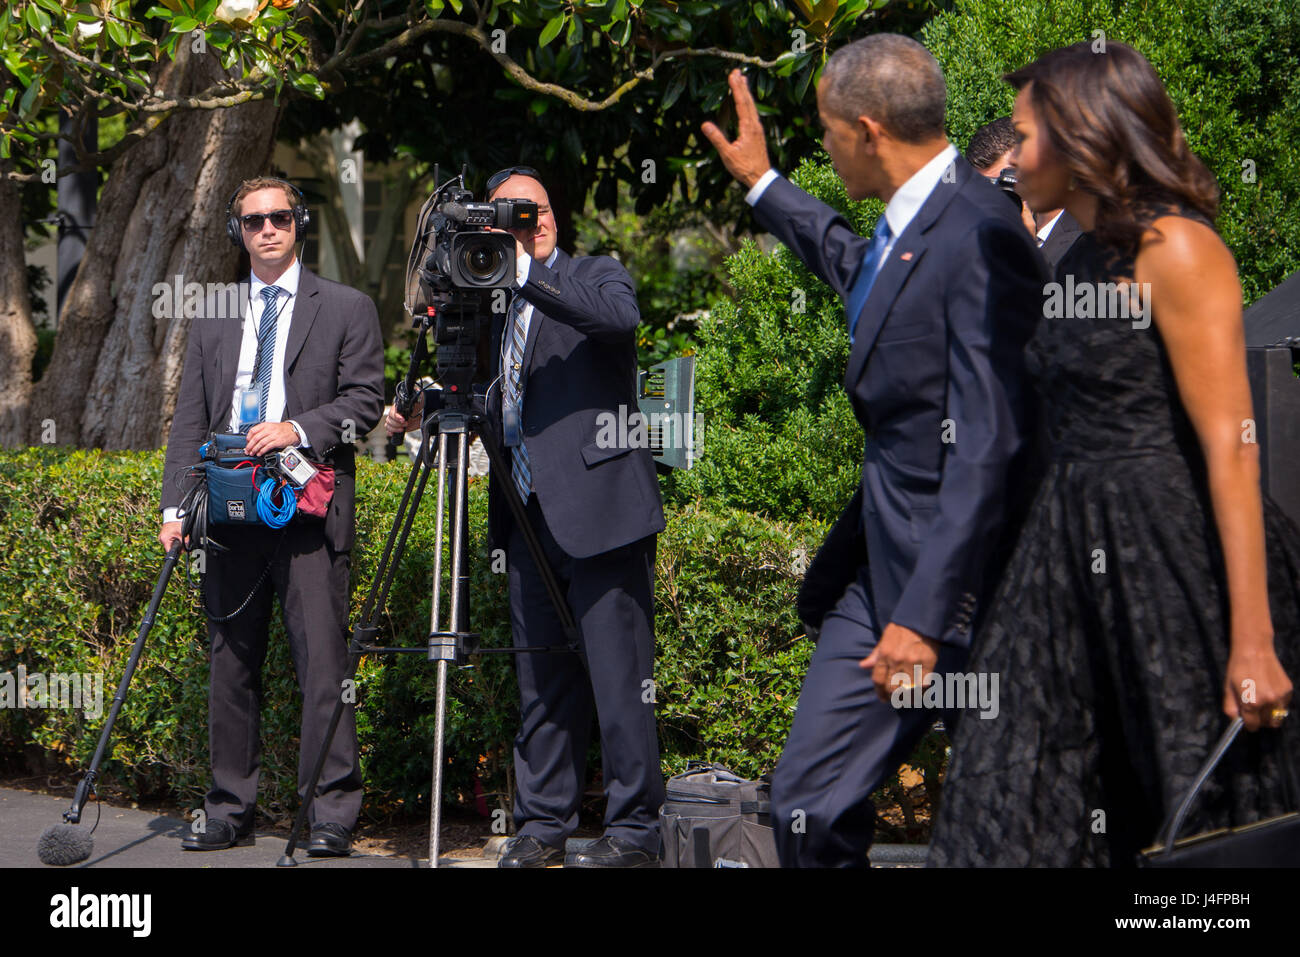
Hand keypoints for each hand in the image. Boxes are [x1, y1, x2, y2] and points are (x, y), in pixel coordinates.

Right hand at [159, 520, 184, 551]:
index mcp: (164, 539)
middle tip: (183, 545)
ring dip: (176, 544)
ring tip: (180, 539)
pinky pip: (169, 541)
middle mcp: (161, 540)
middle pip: (171, 548)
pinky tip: (177, 538)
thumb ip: (186, 540)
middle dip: (178, 548)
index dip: (177, 552)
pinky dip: (174, 541)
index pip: (170, 551)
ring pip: (170, 545)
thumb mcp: (182, 532)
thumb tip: (189, 547)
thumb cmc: (175, 523)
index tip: (182, 551)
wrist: (171, 517)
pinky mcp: (163, 536)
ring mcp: (161, 538)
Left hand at [244, 421, 299, 456]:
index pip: (253, 431)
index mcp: (266, 425)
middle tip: (247, 450)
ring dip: (255, 449)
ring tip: (252, 453)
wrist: (292, 431)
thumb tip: (252, 439)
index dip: (248, 438)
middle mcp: (269, 430)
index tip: (247, 442)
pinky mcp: (277, 442)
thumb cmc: (281, 429)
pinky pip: (267, 447)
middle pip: (256, 438)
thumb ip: (261, 431)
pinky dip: (262, 451)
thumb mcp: (270, 426)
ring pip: (261, 443)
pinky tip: (259, 453)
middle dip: (250, 446)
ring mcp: (274, 436)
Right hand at [386, 393, 423, 435]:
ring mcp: (395, 420)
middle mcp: (395, 414)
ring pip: (388, 425)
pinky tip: (393, 433)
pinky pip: (389, 430)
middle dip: (397, 423)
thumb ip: (415, 394)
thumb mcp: (417, 398)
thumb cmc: (418, 403)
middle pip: (389, 419)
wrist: (422, 412)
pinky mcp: (397, 427)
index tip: (403, 420)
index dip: (397, 417)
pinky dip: (390, 432)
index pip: (392, 412)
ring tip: (403, 429)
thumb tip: (414, 389)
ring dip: (395, 428)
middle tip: (406, 423)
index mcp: (397, 407)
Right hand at [700, 68, 772, 189]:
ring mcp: (758, 129)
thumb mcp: (728, 155)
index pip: (741, 103)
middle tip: (737, 71)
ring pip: (752, 106)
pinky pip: (752, 112)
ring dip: (746, 92)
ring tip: (743, 80)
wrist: (761, 178)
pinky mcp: (757, 133)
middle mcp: (755, 125)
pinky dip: (748, 102)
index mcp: (748, 127)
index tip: (732, 75)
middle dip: (742, 85)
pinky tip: (746, 102)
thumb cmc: (744, 168)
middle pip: (748, 101)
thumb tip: (704, 125)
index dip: (736, 88)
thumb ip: (717, 139)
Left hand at [861, 622, 940, 702]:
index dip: (879, 692)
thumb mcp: (884, 639)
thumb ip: (875, 655)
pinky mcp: (928, 664)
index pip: (877, 679)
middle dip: (893, 696)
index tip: (883, 698)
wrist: (921, 620)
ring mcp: (912, 662)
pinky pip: (923, 685)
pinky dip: (921, 692)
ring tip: (908, 700)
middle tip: (896, 699)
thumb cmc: (901, 629)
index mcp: (884, 654)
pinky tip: (920, 694)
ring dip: (907, 698)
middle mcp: (896, 660)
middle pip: (891, 687)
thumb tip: (863, 666)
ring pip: (907, 689)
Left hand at [1224, 641, 1292, 731]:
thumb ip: (1231, 708)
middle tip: (1253, 711)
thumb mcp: (1228, 689)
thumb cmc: (1238, 668)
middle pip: (1266, 723)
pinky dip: (1277, 704)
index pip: (1253, 725)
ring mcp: (1280, 696)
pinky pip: (1283, 705)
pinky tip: (1268, 691)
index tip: (1247, 723)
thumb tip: (1236, 721)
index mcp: (1252, 702)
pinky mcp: (1288, 690)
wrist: (1254, 650)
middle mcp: (1268, 701)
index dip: (1249, 725)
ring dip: (1269, 714)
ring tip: (1261, 702)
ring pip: (1277, 717)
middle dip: (1259, 720)